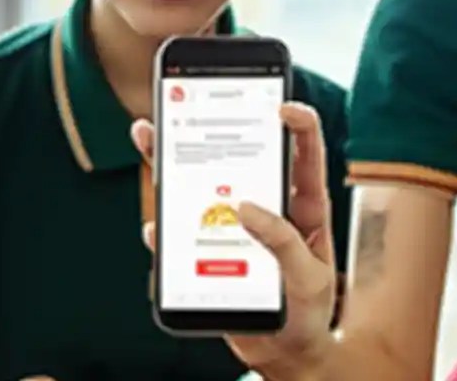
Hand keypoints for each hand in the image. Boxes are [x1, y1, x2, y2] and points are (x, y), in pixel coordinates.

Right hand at [132, 102, 336, 379]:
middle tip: (186, 100)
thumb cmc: (308, 313)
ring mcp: (235, 227)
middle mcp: (268, 207)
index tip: (282, 105)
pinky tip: (157, 226)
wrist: (285, 356)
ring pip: (201, 186)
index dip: (298, 122)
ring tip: (148, 135)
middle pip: (238, 158)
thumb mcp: (309, 279)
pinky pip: (183, 234)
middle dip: (211, 126)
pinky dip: (166, 229)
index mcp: (303, 206)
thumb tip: (245, 207)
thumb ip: (284, 242)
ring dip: (173, 162)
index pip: (303, 153)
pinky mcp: (210, 252)